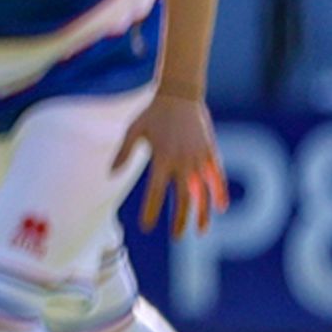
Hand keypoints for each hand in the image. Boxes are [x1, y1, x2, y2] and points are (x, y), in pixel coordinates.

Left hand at [118, 91, 229, 236]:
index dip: (151, 211)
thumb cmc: (153, 114)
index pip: (156, 192)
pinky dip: (220, 192)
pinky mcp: (210, 152)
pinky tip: (221, 207)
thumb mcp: (133, 130)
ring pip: (203, 192)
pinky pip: (218, 176)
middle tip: (177, 236)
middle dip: (180, 220)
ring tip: (201, 231)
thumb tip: (110, 174)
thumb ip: (123, 152)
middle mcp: (182, 162)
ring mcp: (199, 158)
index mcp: (161, 159)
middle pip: (183, 198)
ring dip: (203, 213)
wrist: (180, 95)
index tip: (147, 226)